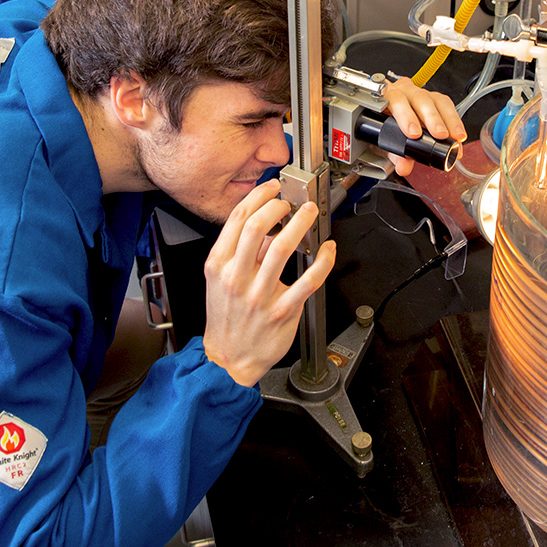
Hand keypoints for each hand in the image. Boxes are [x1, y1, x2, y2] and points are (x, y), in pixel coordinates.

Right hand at [203, 179, 334, 387]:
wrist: (229, 357)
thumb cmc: (226, 316)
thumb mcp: (219, 280)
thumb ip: (240, 252)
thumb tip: (268, 230)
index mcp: (219, 264)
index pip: (237, 219)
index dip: (258, 197)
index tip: (272, 189)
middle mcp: (237, 277)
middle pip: (256, 227)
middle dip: (278, 206)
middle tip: (291, 203)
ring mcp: (259, 295)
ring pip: (282, 248)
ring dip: (300, 224)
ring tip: (309, 214)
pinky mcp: (282, 311)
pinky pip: (308, 280)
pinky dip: (323, 261)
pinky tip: (328, 250)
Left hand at [381, 76, 466, 176]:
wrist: (389, 122)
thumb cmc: (386, 126)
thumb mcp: (385, 142)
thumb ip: (394, 154)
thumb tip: (404, 167)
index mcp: (387, 97)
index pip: (395, 99)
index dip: (405, 116)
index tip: (413, 134)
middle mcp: (405, 91)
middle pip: (419, 98)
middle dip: (431, 118)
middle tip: (439, 134)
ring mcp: (421, 93)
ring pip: (436, 100)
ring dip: (448, 120)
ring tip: (454, 137)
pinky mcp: (436, 99)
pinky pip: (447, 105)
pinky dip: (454, 121)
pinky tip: (458, 134)